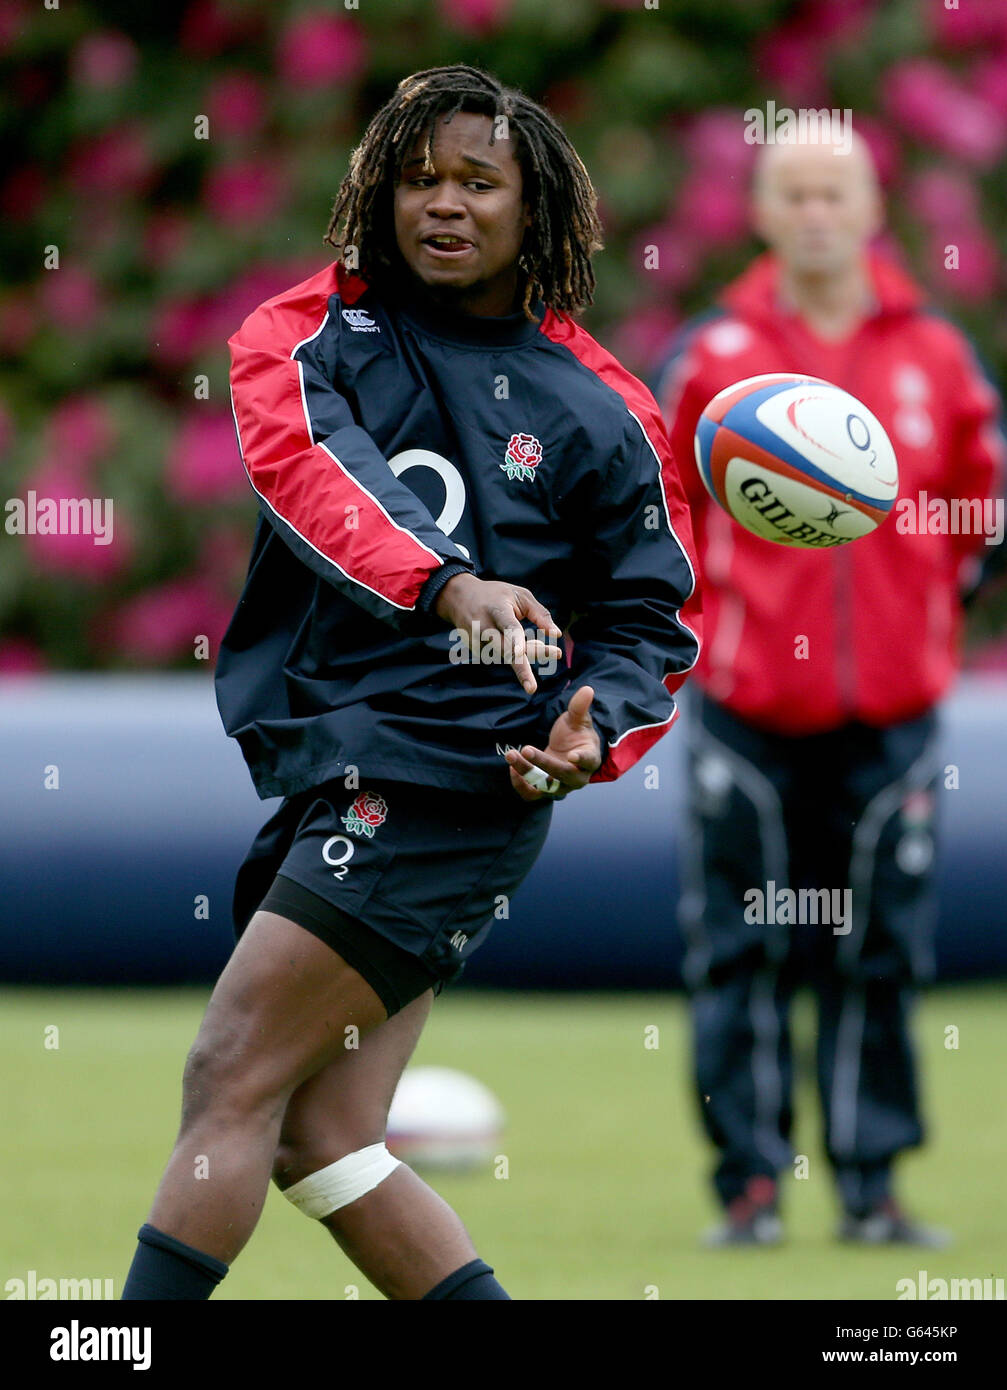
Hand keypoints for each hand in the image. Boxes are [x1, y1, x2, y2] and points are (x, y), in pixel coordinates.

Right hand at [436, 572, 561, 694]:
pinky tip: (518, 645)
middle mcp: (484, 627)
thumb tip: (557, 634)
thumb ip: (540, 613)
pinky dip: (514, 653)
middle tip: (535, 684)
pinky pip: (500, 657)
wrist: (459, 597)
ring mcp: (477, 641)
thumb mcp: (520, 595)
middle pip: (505, 652)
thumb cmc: (496, 595)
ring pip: (505, 657)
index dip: (514, 640)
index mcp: (497, 609)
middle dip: (521, 669)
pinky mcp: (475, 650)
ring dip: (526, 655)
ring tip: (542, 645)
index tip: (519, 652)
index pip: (508, 626)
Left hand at [505, 685, 601, 800]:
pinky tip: (512, 767)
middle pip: (561, 775)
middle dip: (543, 763)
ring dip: (526, 773)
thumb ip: (580, 707)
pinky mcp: (545, 790)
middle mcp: (577, 778)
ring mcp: (560, 787)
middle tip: (526, 749)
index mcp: (590, 758)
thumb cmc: (576, 734)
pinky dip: (520, 784)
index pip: (588, 761)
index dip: (581, 759)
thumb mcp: (578, 719)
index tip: (572, 755)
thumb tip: (587, 689)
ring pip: (544, 786)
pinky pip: (532, 794)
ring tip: (511, 755)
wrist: (569, 752)